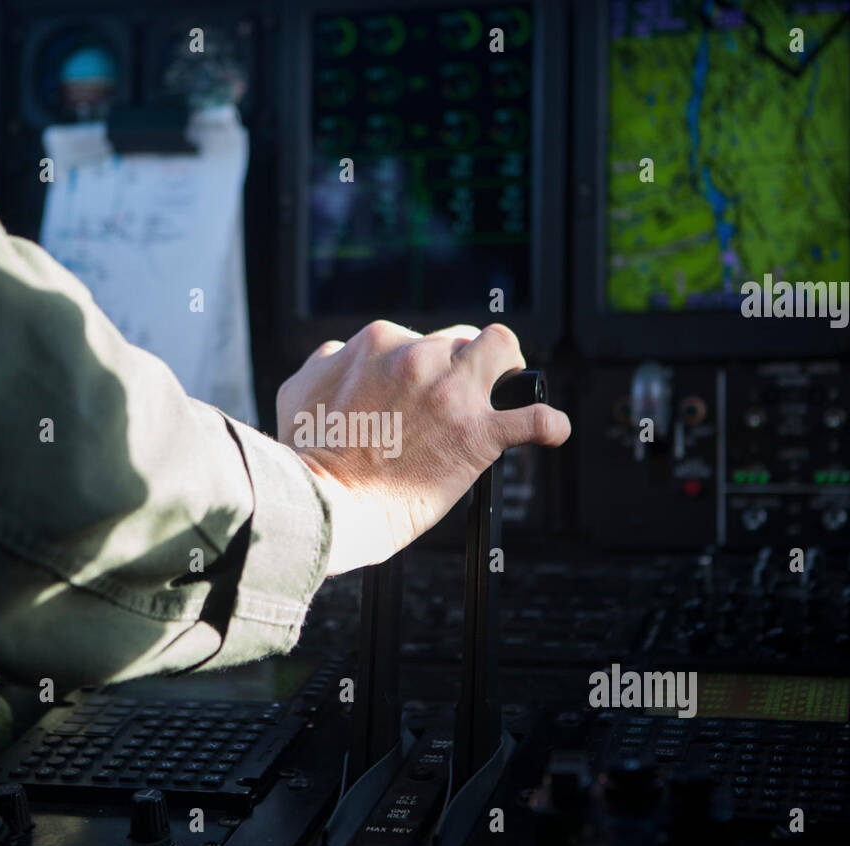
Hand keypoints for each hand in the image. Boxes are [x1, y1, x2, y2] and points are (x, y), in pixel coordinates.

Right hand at [277, 320, 570, 574]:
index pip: (419, 337)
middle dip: (466, 367)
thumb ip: (326, 362)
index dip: (427, 365)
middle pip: (463, 341)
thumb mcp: (298, 391)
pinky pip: (534, 418)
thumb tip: (339, 354)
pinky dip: (548, 424)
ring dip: (506, 375)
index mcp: (378, 344)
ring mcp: (451, 394)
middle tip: (462, 399)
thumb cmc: (309, 458)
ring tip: (503, 399)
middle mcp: (418, 358)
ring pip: (503, 353)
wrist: (324, 504)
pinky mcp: (477, 434)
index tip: (426, 392)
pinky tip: (551, 432)